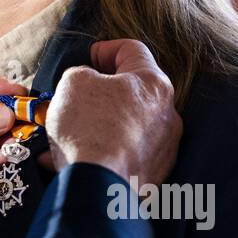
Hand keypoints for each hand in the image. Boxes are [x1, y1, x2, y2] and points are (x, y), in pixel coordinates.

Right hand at [44, 39, 180, 183]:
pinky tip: (76, 158)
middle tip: (77, 97)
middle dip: (102, 92)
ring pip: (127, 125)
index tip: (88, 58)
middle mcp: (167, 113)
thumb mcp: (73, 82)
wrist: (99, 189)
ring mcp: (164, 146)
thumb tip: (87, 82)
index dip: (106, 49)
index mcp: (153, 83)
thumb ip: (82, 73)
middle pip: (133, 91)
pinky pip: (126, 153)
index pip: (132, 49)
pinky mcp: (155, 174)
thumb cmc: (89, 128)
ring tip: (69, 133)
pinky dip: (104, 151)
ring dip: (100, 124)